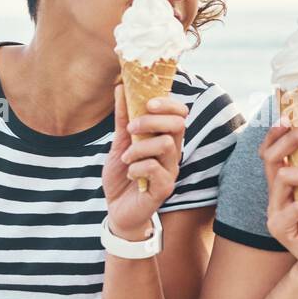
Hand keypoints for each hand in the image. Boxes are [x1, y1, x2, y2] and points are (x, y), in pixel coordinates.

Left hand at [103, 83, 187, 237]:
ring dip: (139, 147)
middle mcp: (173, 153)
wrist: (118, 211)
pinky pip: (154, 168)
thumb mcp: (119, 143)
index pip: (180, 113)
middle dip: (151, 121)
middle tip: (130, 128)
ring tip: (126, 158)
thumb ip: (122, 118)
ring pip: (166, 144)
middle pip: (178, 124)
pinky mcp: (164, 188)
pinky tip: (130, 174)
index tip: (148, 102)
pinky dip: (136, 167)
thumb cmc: (122, 176)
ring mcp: (170, 171)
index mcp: (165, 138)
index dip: (168, 103)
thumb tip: (120, 88)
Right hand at [261, 118, 297, 279]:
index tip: (290, 116)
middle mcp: (276, 193)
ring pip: (282, 178)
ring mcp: (276, 210)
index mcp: (287, 180)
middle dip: (290, 140)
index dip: (276, 132)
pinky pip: (292, 208)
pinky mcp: (280, 228)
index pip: (272, 150)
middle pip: (271, 157)